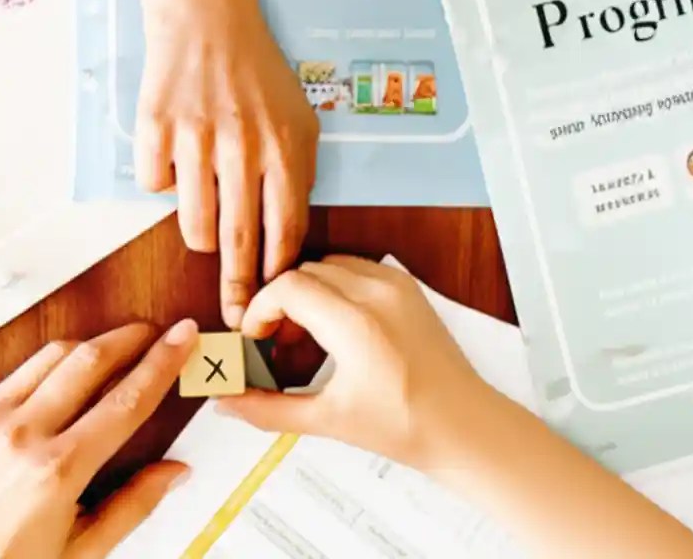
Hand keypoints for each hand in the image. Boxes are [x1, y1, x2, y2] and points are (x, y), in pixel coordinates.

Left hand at [0, 320, 198, 558]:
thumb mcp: (80, 551)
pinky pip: (20, 372)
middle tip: (158, 331)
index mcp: (58, 471)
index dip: (162, 362)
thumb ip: (133, 505)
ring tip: (120, 344)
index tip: (182, 339)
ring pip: (54, 356)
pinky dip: (52, 362)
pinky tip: (69, 368)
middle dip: (131, 338)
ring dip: (93, 342)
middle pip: (91, 360)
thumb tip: (174, 472)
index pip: (126, 400)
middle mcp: (24, 435)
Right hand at [135, 0, 318, 328]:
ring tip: (206, 222)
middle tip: (235, 315)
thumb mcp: (300, 119)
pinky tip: (177, 159)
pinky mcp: (156, 130)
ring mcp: (196, 139)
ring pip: (194, 225)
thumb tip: (287, 237)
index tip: (271, 302)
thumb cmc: (257, 75)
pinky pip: (156, 186)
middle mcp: (242, 147)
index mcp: (284, 147)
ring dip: (202, 234)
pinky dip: (164, 183)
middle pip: (240, 241)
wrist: (208, 21)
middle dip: (238, 288)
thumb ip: (298, 174)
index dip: (278, 274)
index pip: (285, 230)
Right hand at [216, 256, 488, 469]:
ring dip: (306, 293)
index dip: (260, 309)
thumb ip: (268, 409)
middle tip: (274, 342)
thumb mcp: (328, 420)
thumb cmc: (407, 426)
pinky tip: (333, 326)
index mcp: (356, 325)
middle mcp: (377, 295)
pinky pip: (355, 269)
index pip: (287, 287)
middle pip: (304, 273)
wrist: (465, 426)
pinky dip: (334, 288)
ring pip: (328, 266)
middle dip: (279, 303)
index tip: (255, 337)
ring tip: (303, 336)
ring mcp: (396, 287)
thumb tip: (226, 402)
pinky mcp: (407, 288)